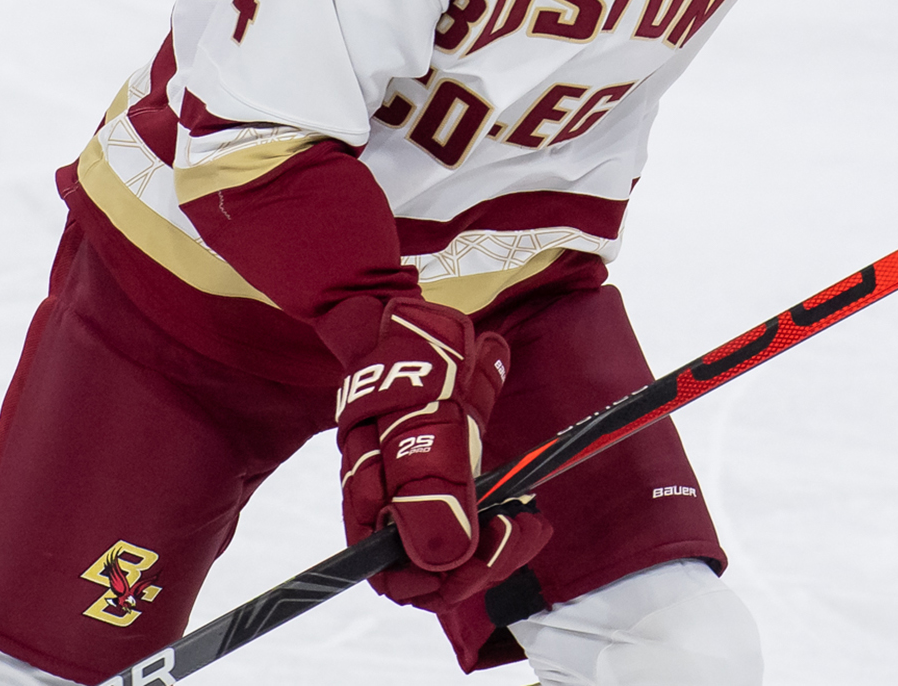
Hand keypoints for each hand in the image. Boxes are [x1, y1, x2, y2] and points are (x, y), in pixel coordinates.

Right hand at [334, 298, 550, 608]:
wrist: (410, 320)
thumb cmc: (405, 362)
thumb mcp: (418, 415)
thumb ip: (426, 483)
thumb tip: (446, 557)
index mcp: (368, 502)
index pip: (399, 575)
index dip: (445, 578)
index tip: (491, 546)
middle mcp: (390, 506)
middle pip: (431, 570)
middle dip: (480, 562)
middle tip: (524, 530)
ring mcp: (418, 492)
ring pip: (455, 551)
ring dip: (493, 545)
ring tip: (529, 520)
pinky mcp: (443, 477)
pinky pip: (469, 520)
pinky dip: (497, 518)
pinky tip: (522, 505)